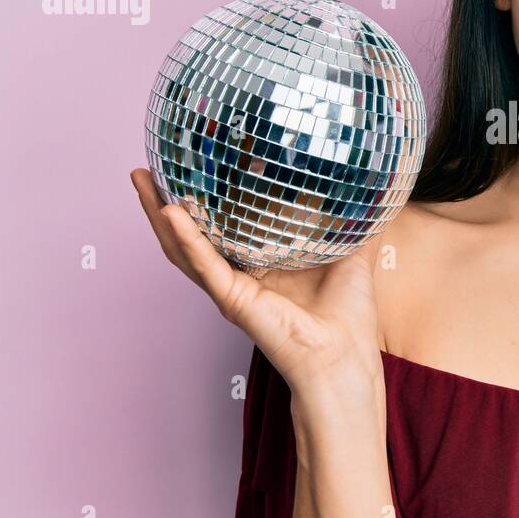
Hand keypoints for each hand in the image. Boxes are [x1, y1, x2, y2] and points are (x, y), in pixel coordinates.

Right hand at [130, 167, 385, 403]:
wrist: (347, 355)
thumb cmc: (349, 315)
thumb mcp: (354, 254)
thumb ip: (357, 223)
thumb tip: (376, 189)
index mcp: (262, 263)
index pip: (225, 225)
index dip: (206, 197)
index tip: (192, 162)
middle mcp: (240, 275)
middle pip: (190, 234)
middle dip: (162, 201)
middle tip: (146, 167)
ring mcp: (231, 288)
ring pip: (182, 248)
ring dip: (158, 214)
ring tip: (142, 181)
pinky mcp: (233, 299)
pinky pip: (204, 265)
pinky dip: (186, 239)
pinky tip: (170, 213)